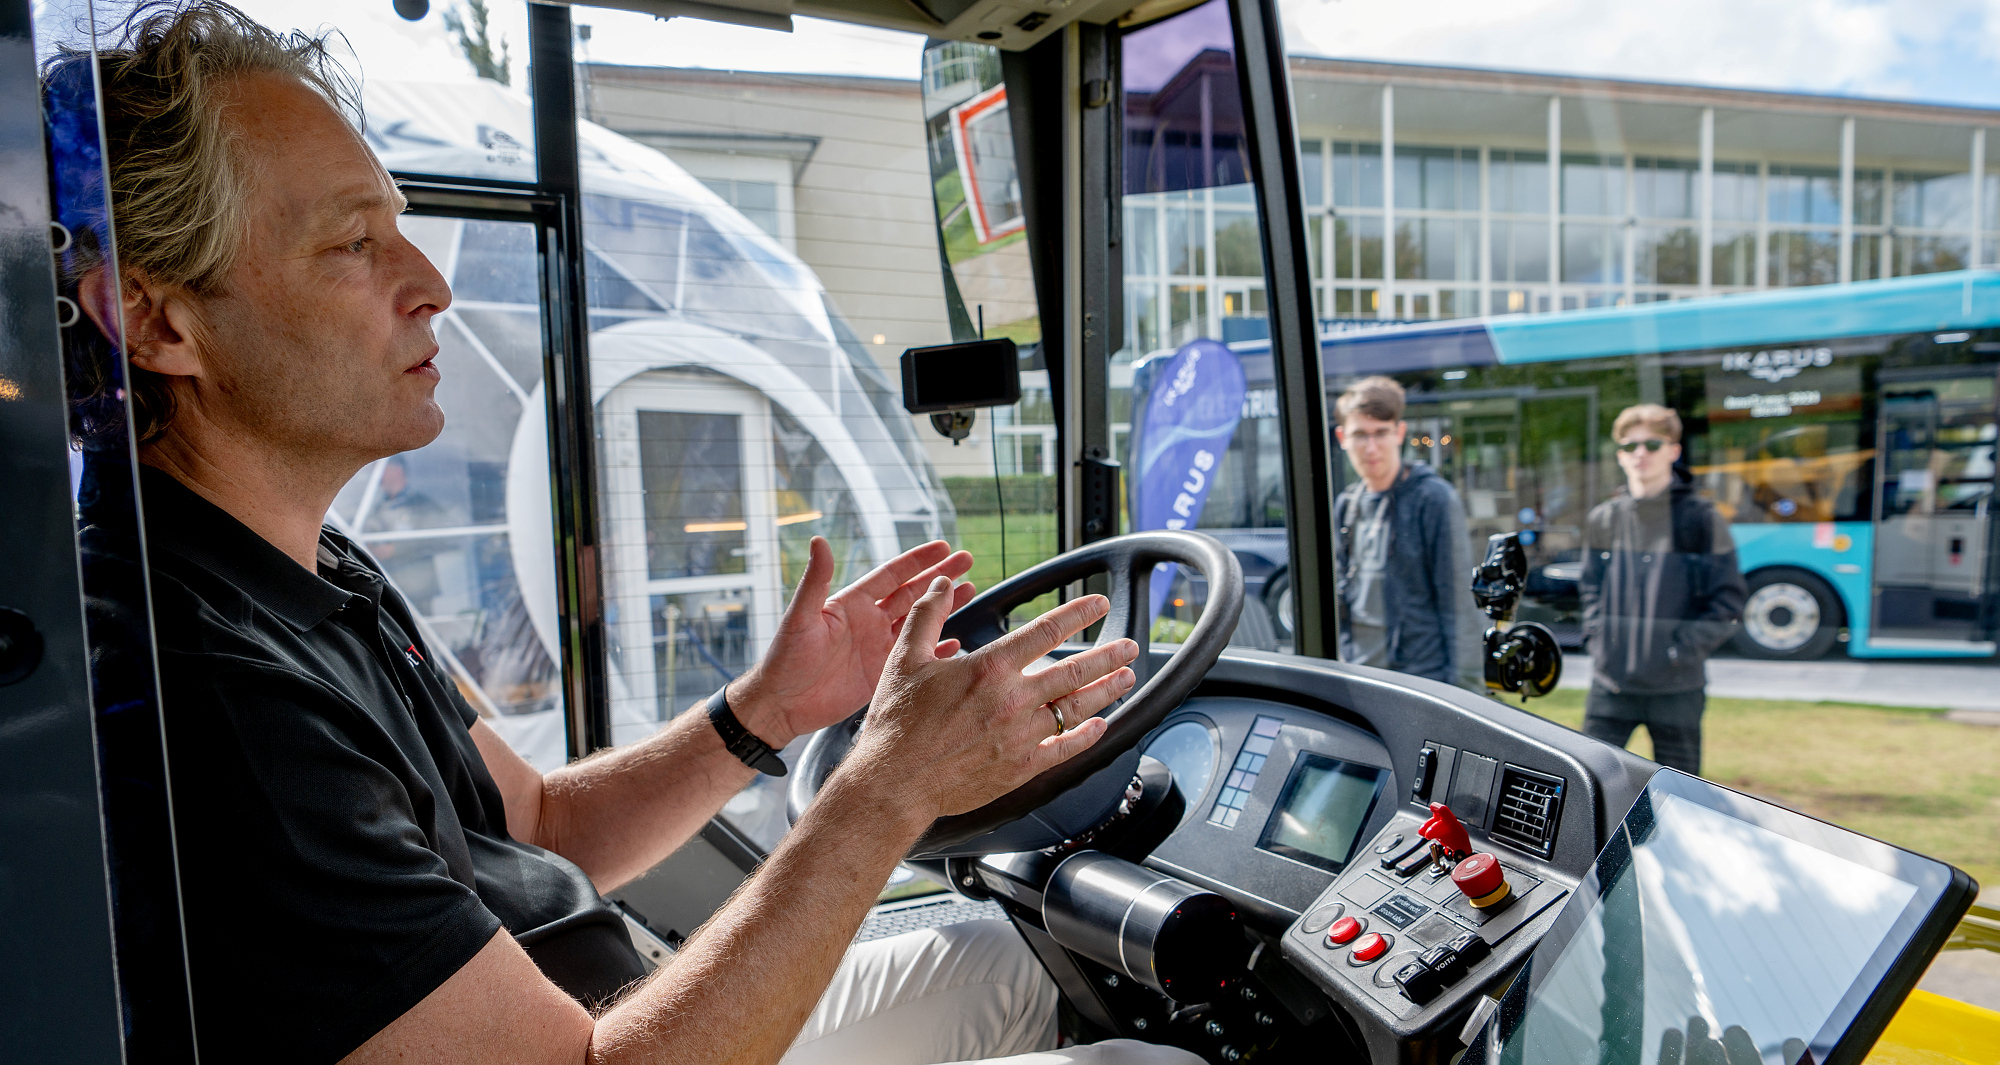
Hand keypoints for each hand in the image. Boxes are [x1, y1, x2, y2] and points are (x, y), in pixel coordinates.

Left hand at [729, 537, 975, 744]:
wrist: (780, 706)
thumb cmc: (784, 659)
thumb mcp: (801, 617)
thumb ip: (815, 581)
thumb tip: (818, 541)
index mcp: (852, 604)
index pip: (892, 575)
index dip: (917, 560)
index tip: (942, 546)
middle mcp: (869, 622)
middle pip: (913, 593)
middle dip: (940, 577)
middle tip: (968, 560)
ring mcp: (877, 649)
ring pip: (920, 623)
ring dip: (944, 607)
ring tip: (971, 591)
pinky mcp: (882, 675)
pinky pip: (916, 657)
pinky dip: (937, 649)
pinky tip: (956, 642)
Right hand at [847, 577, 1138, 818]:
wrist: (894, 782)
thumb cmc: (897, 722)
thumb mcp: (904, 658)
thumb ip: (926, 616)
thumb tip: (940, 584)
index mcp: (989, 669)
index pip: (1046, 632)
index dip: (1077, 614)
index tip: (1098, 605)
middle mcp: (1012, 701)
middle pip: (1074, 672)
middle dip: (1108, 656)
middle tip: (1129, 646)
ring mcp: (1021, 736)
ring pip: (1076, 709)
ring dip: (1107, 691)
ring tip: (1126, 678)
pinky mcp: (1021, 768)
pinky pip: (1064, 748)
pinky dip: (1086, 735)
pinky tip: (1099, 725)